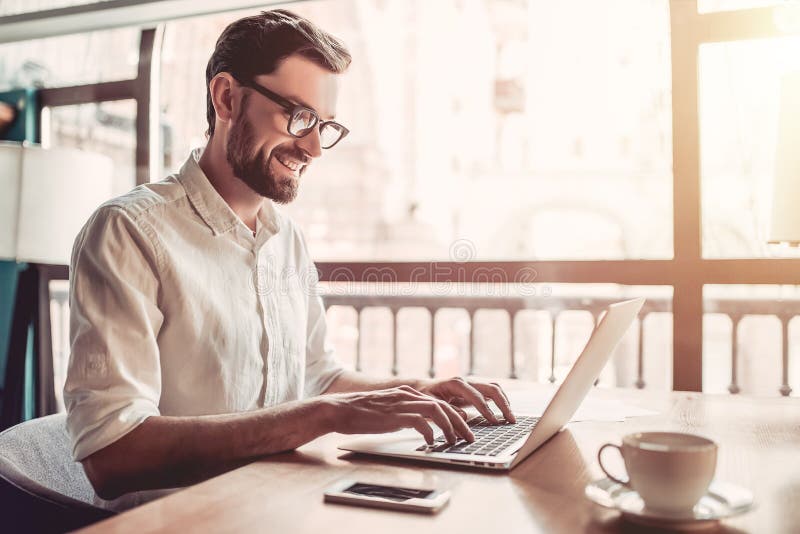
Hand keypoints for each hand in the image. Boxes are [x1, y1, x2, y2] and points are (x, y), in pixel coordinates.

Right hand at [323, 386, 474, 444]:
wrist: (339, 409)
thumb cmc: (361, 414)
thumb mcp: (389, 410)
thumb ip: (406, 414)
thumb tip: (423, 426)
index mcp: (407, 392)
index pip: (439, 401)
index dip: (455, 415)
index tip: (464, 428)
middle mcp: (408, 394)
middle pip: (444, 405)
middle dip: (460, 423)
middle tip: (469, 438)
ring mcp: (402, 403)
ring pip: (437, 411)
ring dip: (450, 427)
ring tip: (455, 441)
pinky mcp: (395, 414)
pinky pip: (421, 422)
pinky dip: (431, 432)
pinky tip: (432, 443)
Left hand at [417, 377, 515, 424]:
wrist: (422, 388)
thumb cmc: (425, 396)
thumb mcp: (431, 404)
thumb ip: (447, 410)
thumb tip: (464, 417)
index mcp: (456, 383)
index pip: (476, 395)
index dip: (486, 409)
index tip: (494, 422)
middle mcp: (467, 381)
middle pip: (491, 388)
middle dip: (503, 404)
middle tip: (511, 420)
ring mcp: (472, 384)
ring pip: (494, 388)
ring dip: (504, 402)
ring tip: (511, 418)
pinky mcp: (474, 389)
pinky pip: (491, 392)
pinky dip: (500, 401)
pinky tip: (505, 412)